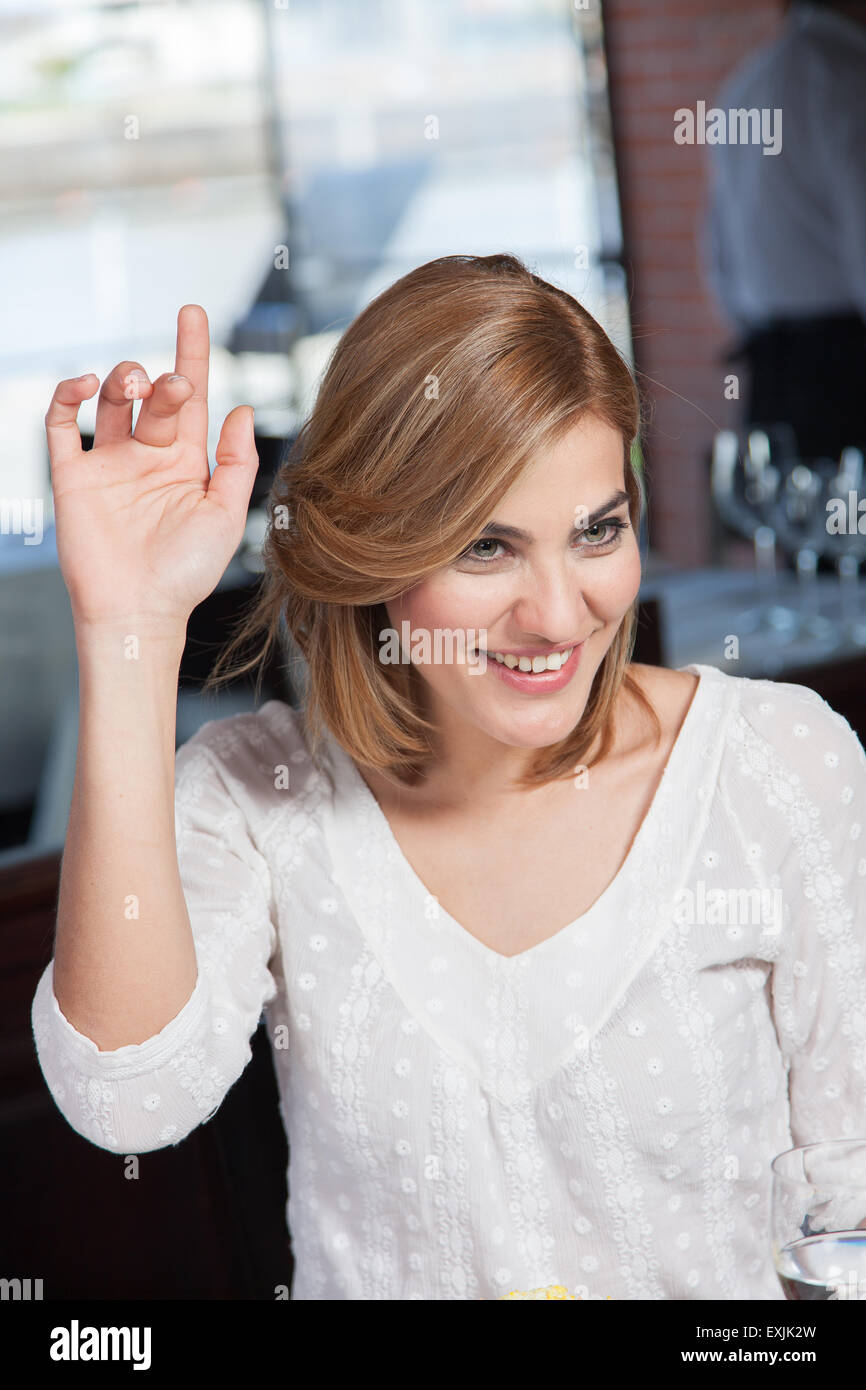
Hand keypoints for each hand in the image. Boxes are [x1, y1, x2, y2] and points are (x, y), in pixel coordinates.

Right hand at [45, 304, 258, 632]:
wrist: (138, 611)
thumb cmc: (186, 573)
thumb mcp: (225, 515)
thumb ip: (236, 462)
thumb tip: (241, 409)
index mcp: (186, 463)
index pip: (191, 398)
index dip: (192, 354)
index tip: (192, 313)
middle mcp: (147, 457)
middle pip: (154, 395)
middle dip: (163, 378)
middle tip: (171, 383)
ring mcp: (109, 464)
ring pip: (110, 400)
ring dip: (122, 379)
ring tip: (137, 386)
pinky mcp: (73, 476)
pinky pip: (61, 424)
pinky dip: (68, 396)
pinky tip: (84, 386)